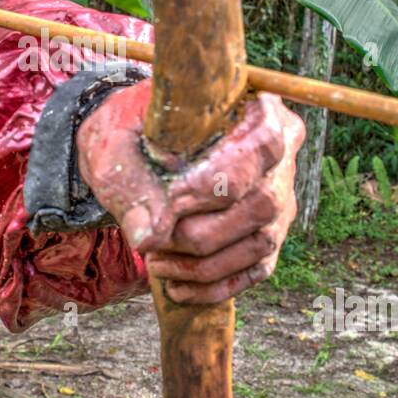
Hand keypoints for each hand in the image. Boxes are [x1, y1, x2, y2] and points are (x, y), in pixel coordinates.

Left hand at [77, 80, 304, 303]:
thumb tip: (149, 237)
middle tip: (154, 241)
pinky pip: (255, 269)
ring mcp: (278, 197)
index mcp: (255, 109)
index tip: (171, 202)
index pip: (263, 145)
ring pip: (260, 243)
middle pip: (262, 203)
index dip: (219, 181)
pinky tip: (176, 288)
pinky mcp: (266, 233)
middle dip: (204, 232)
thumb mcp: (119, 147)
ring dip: (204, 265)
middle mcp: (279, 155)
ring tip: (155, 263)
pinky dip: (216, 286)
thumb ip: (134, 185)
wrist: (131, 146)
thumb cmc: (129, 133)